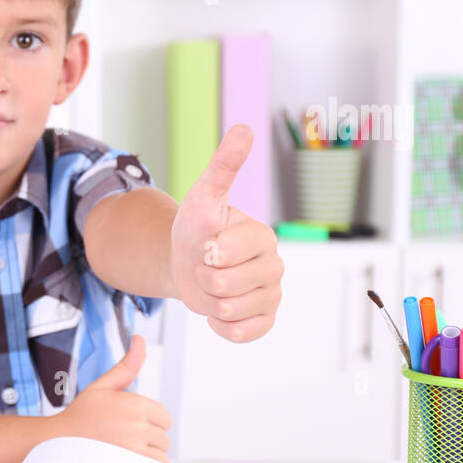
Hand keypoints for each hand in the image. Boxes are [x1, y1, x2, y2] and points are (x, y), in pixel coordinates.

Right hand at [49, 335, 171, 462]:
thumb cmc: (79, 417)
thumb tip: (139, 339)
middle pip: (163, 438)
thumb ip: (127, 366)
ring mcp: (135, 451)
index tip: (127, 424)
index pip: (164, 418)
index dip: (147, 421)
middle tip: (119, 439)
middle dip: (147, 439)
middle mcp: (137, 427)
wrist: (55, 445)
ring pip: (161, 456)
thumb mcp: (102, 387)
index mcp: (135, 404)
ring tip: (119, 452)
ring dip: (146, 457)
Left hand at [170, 124, 283, 342]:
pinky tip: (221, 308)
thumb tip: (243, 129)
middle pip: (225, 285)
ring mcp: (272, 295)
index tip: (206, 244)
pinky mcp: (265, 320)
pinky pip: (241, 334)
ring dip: (209, 301)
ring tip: (212, 285)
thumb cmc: (196, 229)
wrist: (187, 263)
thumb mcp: (204, 196)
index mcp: (263, 236)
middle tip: (206, 266)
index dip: (205, 253)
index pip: (225, 254)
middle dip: (203, 278)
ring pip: (229, 310)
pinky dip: (221, 326)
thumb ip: (224, 166)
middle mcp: (274, 265)